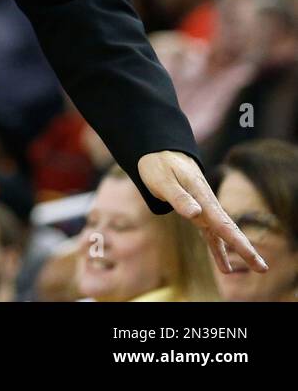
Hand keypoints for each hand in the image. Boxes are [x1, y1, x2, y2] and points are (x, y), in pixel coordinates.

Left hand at [138, 149, 267, 274]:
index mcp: (201, 197)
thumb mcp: (163, 180)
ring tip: (251, 270)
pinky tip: (223, 264)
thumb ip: (179, 198)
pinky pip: (210, 233)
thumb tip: (196, 214)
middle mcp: (206, 204)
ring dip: (235, 251)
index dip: (237, 242)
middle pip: (229, 230)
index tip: (251, 256)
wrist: (161, 152)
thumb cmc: (159, 165)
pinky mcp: (198, 211)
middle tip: (262, 268)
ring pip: (222, 233)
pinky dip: (217, 247)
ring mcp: (204, 208)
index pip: (222, 224)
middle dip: (245, 250)